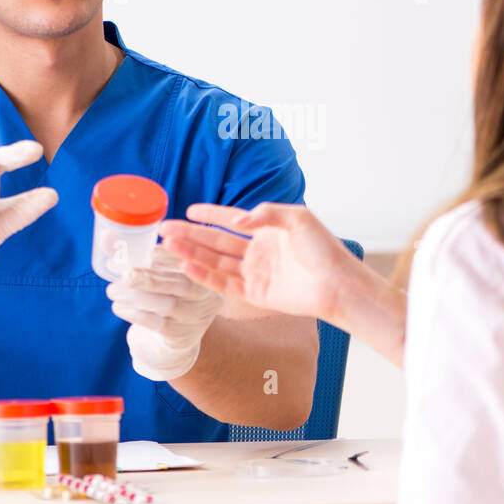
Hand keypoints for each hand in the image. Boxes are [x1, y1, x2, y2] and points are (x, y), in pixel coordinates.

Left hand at [106, 247, 222, 380]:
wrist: (176, 334)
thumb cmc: (167, 293)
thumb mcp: (164, 273)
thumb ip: (142, 256)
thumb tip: (106, 238)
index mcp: (208, 273)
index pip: (195, 261)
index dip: (174, 256)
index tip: (151, 252)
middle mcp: (207, 297)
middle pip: (183, 285)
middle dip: (152, 278)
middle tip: (126, 274)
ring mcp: (195, 318)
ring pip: (167, 305)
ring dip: (136, 296)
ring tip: (112, 290)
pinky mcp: (180, 335)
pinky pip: (156, 323)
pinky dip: (134, 313)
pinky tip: (118, 306)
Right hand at [158, 202, 353, 324]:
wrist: (338, 284)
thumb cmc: (324, 250)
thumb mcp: (299, 219)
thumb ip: (266, 214)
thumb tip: (237, 219)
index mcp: (267, 231)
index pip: (231, 221)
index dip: (210, 214)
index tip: (189, 209)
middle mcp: (257, 252)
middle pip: (216, 242)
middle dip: (190, 235)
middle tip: (164, 230)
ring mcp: (254, 274)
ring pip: (215, 262)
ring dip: (192, 254)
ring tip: (169, 246)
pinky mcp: (254, 294)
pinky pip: (223, 284)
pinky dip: (204, 276)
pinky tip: (187, 266)